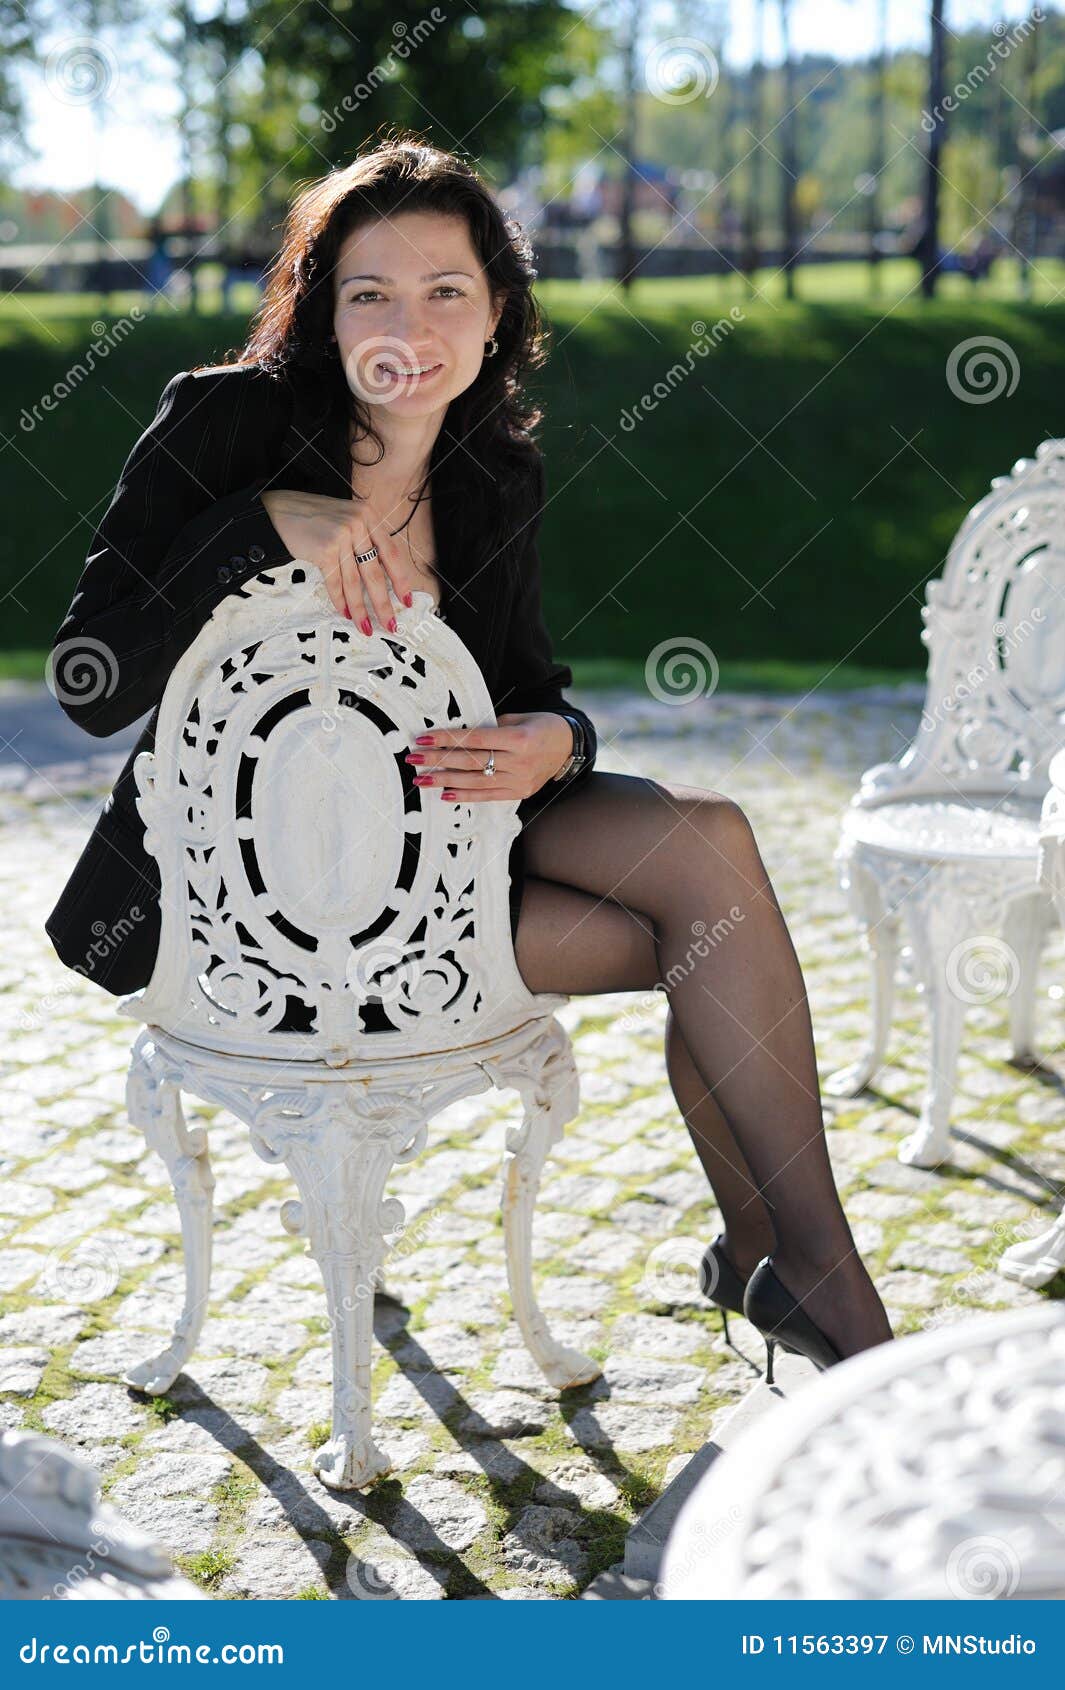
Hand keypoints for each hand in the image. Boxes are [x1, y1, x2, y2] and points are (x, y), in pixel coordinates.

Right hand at [260, 488, 420, 633]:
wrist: (283, 510)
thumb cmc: (318, 518)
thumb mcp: (349, 519)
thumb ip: (366, 540)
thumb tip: (382, 576)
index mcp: (370, 517)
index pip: (392, 553)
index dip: (401, 579)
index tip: (406, 600)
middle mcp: (358, 525)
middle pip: (375, 572)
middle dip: (383, 603)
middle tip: (390, 623)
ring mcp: (341, 537)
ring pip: (355, 582)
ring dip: (361, 609)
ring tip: (366, 626)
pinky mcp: (324, 550)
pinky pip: (335, 582)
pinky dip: (340, 601)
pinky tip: (346, 613)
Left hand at [403, 712, 573, 801]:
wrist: (569, 746)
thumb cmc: (540, 726)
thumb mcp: (517, 718)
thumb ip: (490, 727)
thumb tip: (456, 735)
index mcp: (519, 739)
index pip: (475, 740)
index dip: (447, 739)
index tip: (423, 739)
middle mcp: (519, 762)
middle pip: (471, 761)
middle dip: (439, 761)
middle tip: (413, 760)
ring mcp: (519, 780)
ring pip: (476, 781)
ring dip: (445, 780)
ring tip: (421, 779)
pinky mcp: (519, 792)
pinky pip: (488, 795)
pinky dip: (465, 795)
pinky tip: (445, 794)